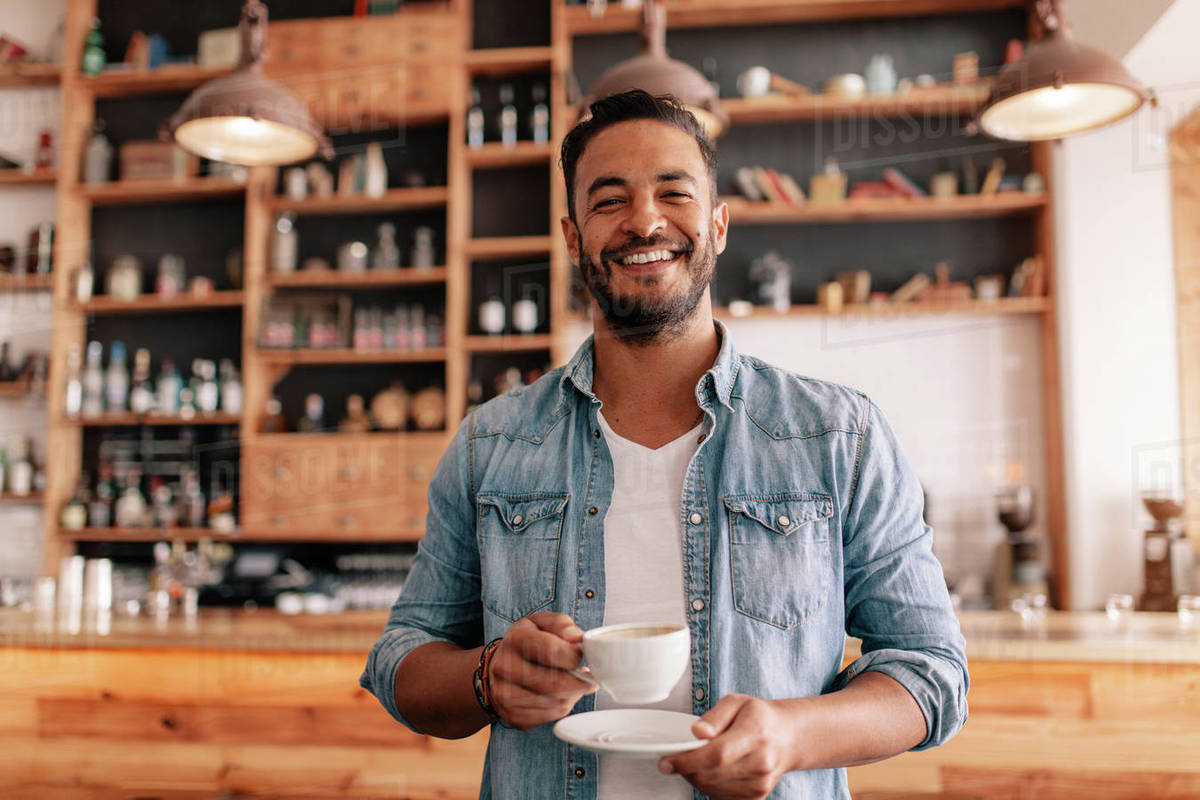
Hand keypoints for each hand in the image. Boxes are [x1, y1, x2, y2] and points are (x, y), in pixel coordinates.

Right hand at [488, 611, 596, 730]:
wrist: (500, 666)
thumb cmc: (527, 643)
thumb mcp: (542, 623)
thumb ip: (561, 624)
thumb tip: (577, 639)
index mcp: (515, 640)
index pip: (552, 651)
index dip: (574, 656)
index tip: (581, 656)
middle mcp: (504, 668)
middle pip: (554, 684)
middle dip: (580, 683)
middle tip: (590, 679)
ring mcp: (505, 695)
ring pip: (555, 703)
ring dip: (572, 696)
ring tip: (573, 685)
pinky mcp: (512, 715)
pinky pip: (549, 717)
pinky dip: (561, 708)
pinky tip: (560, 696)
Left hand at [658, 694, 795, 799]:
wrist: (786, 738)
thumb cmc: (758, 718)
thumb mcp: (736, 702)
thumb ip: (714, 716)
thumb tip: (697, 732)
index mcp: (756, 734)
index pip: (717, 754)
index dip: (687, 761)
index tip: (666, 762)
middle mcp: (761, 763)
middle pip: (711, 776)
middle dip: (686, 769)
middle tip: (677, 757)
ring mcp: (760, 784)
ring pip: (712, 790)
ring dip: (696, 778)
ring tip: (698, 760)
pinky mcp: (756, 798)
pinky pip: (721, 798)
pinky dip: (709, 786)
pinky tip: (712, 771)